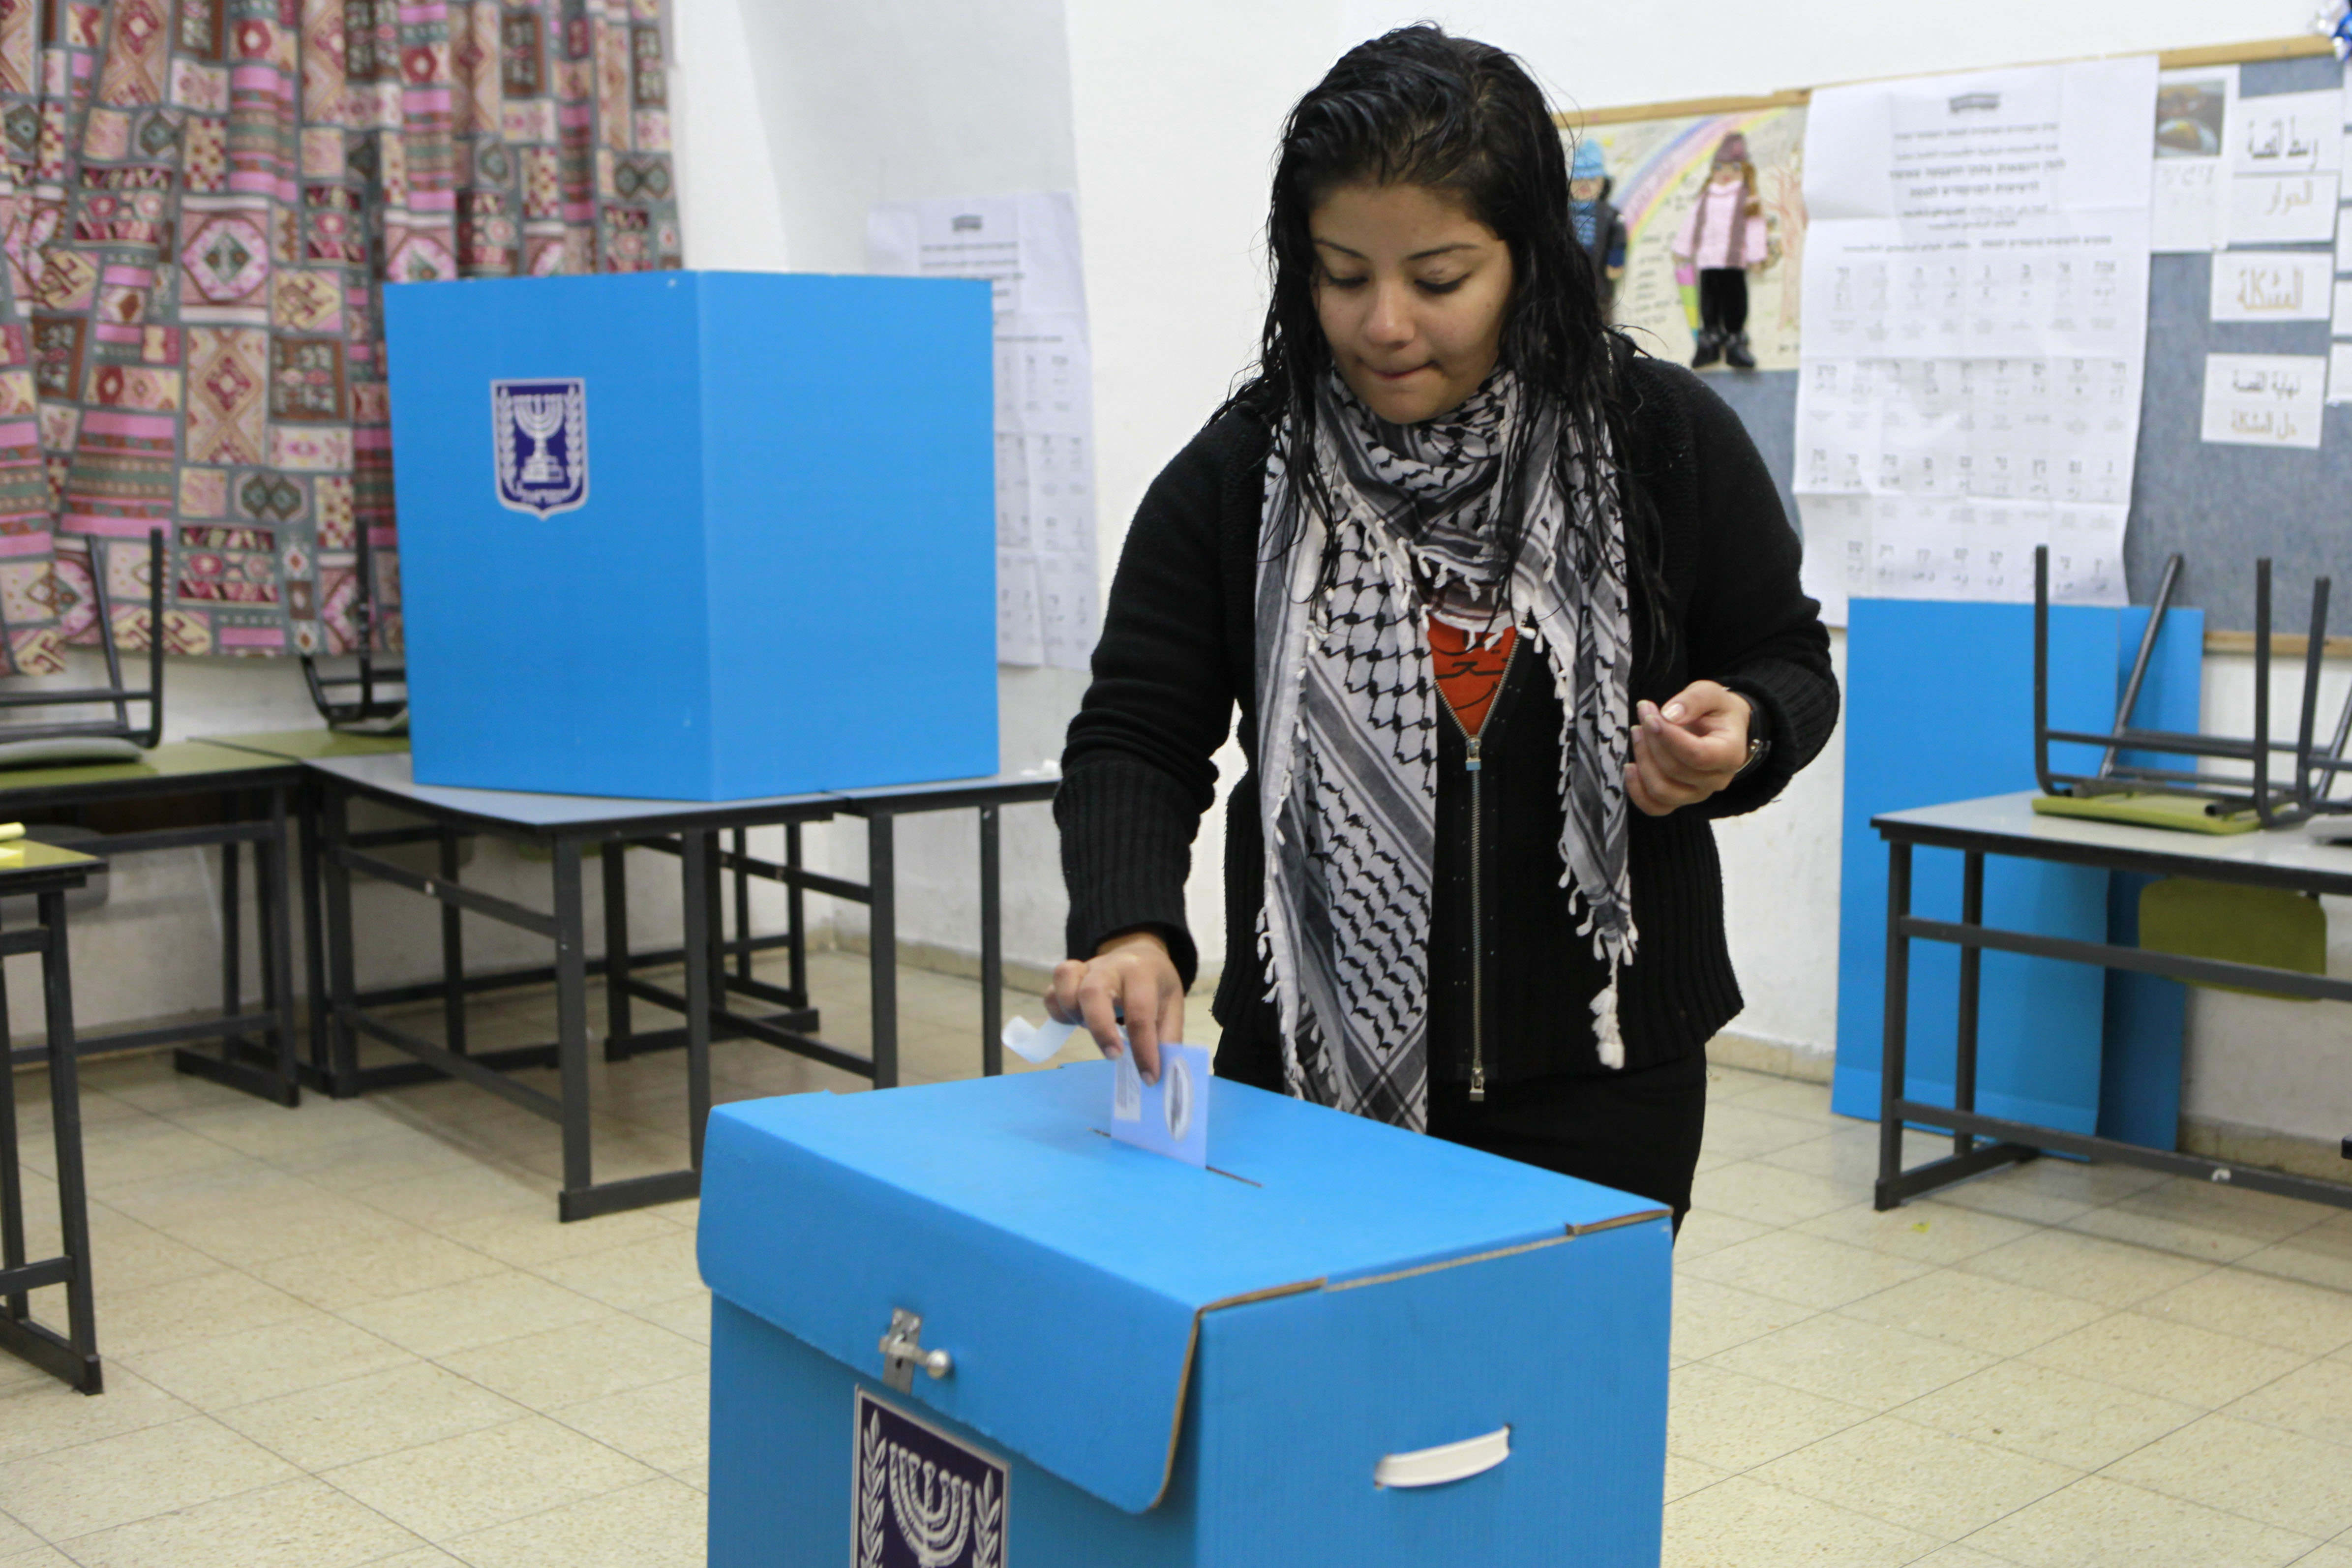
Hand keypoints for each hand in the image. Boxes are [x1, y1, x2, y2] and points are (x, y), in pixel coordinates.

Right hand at [1045, 929, 1184, 1083]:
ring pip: (1066, 986)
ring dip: (1074, 1015)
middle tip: (1114, 1056)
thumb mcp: (1172, 1005)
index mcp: (1141, 972)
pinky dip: (1059, 1013)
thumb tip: (1162, 1073)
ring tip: (1091, 1030)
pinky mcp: (1068, 978)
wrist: (1139, 954)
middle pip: (1092, 992)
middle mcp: (1110, 966)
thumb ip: (1167, 1037)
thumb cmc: (1155, 985)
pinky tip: (1077, 1022)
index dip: (1143, 1048)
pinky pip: (1051, 994)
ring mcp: (1085, 969)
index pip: (1140, 1012)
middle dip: (1100, 1029)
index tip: (1149, 1077)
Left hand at [1625, 681, 1750, 816]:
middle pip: (1675, 770)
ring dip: (1642, 759)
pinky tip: (1630, 766)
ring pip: (1662, 790)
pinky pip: (1655, 807)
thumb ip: (1694, 700)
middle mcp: (1716, 780)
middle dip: (1652, 740)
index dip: (1668, 737)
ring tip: (1637, 731)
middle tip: (1644, 712)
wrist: (1721, 729)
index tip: (1651, 715)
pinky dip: (1637, 790)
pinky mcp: (1679, 800)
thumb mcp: (1711, 693)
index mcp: (1730, 754)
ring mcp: (1697, 794)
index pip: (1697, 755)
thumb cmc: (1716, 710)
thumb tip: (1668, 715)